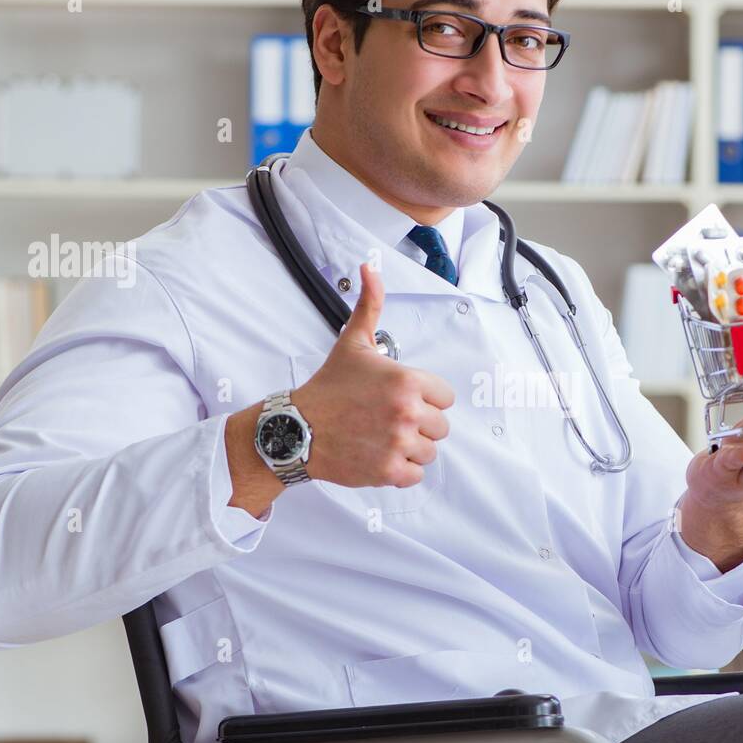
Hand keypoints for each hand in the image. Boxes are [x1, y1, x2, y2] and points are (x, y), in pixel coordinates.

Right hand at [294, 263, 454, 487]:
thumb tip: (371, 266)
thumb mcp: (353, 342)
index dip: (424, 398)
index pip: (445, 397)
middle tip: (386, 420)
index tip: (398, 399)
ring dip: (409, 448)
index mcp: (408, 381)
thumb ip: (370, 304)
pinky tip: (378, 455)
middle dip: (417, 424)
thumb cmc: (328, 387)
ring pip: (429, 452)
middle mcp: (408, 412)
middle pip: (440, 427)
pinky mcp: (389, 471)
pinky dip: (400, 471)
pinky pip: (415, 475)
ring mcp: (399, 444)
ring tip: (380, 437)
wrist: (296, 429)